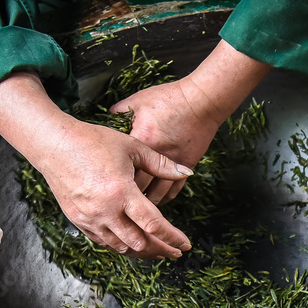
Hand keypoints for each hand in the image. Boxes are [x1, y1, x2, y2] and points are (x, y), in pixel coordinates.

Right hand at [0, 72, 192, 258]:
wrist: (53, 144)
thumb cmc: (94, 141)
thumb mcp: (132, 147)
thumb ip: (161, 164)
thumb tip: (186, 172)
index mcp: (122, 192)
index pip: (154, 224)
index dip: (172, 237)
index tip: (185, 244)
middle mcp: (105, 211)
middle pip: (139, 242)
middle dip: (160, 249)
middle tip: (174, 251)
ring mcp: (90, 218)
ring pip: (121, 247)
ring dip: (141, 252)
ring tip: (157, 252)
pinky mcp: (78, 220)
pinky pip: (103, 242)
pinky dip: (120, 246)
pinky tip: (131, 244)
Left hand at [110, 39, 272, 205]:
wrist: (201, 100)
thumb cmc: (169, 98)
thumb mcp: (139, 101)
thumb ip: (121, 111)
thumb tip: (107, 117)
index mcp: (141, 141)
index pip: (123, 168)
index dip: (114, 181)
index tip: (106, 187)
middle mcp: (156, 157)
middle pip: (139, 186)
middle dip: (127, 197)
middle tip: (118, 204)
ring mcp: (173, 164)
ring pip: (158, 193)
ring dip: (147, 203)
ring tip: (137, 208)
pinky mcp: (187, 165)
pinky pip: (175, 189)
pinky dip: (165, 198)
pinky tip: (158, 201)